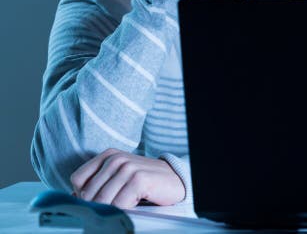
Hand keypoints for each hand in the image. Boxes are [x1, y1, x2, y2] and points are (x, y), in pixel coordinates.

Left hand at [70, 149, 184, 208]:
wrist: (175, 180)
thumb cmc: (144, 182)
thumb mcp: (118, 177)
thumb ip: (97, 184)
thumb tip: (72, 198)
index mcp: (108, 155)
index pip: (77, 179)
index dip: (84, 194)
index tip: (99, 199)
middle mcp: (115, 159)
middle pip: (88, 193)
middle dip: (98, 205)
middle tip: (115, 206)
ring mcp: (127, 168)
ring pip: (102, 201)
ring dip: (112, 210)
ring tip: (126, 205)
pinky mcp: (138, 179)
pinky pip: (119, 205)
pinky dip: (124, 210)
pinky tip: (135, 203)